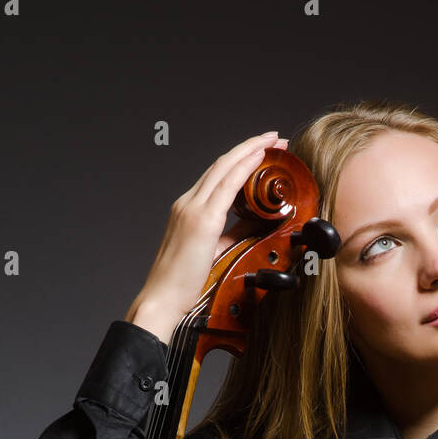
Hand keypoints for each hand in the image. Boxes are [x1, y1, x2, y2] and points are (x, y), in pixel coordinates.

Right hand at [125, 129, 289, 342]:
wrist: (161, 299)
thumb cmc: (182, 284)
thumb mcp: (214, 252)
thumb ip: (233, 234)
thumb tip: (257, 223)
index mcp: (188, 210)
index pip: (217, 175)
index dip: (241, 159)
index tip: (263, 150)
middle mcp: (187, 203)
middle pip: (222, 164)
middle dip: (250, 147)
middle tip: (276, 139)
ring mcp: (192, 209)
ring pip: (224, 168)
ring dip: (251, 150)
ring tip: (274, 142)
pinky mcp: (201, 221)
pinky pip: (227, 186)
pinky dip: (244, 168)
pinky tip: (259, 157)